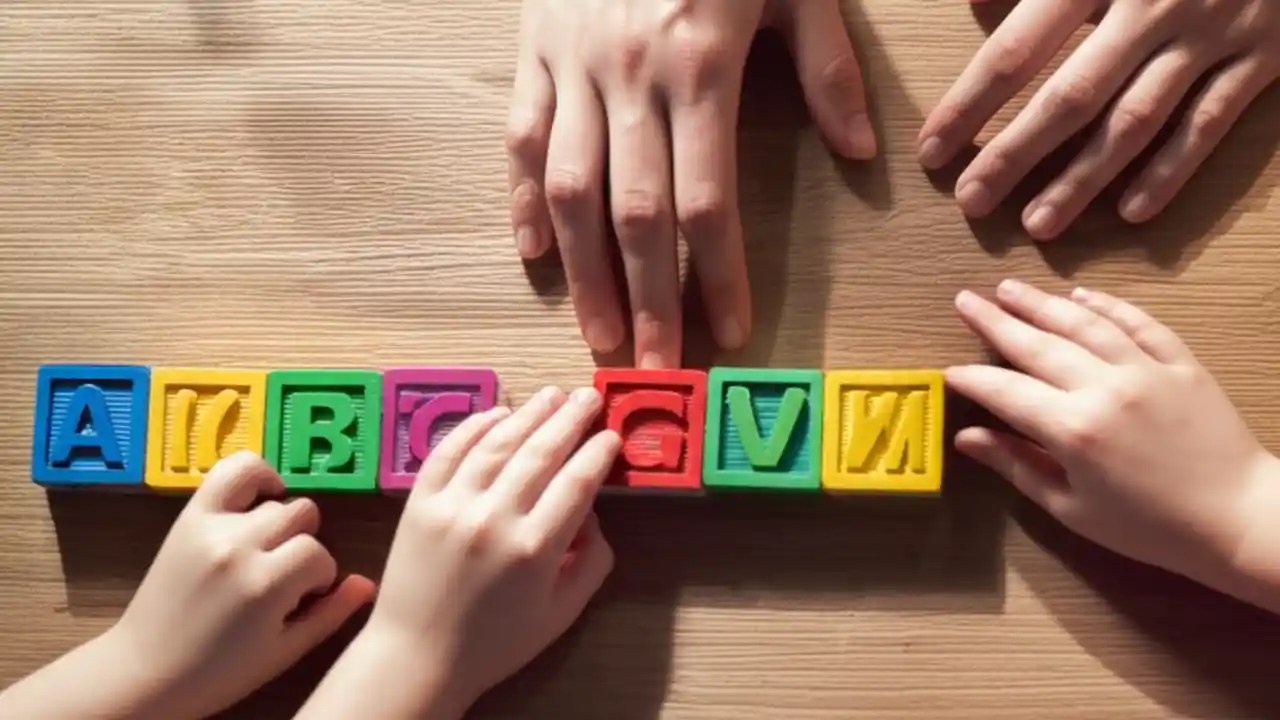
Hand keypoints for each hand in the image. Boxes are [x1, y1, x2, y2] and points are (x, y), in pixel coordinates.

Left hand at [110, 452, 373, 717]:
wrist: (146, 672)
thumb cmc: (221, 672)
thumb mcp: (285, 652)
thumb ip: (332, 614)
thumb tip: (367, 583)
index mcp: (266, 585)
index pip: (320, 555)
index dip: (319, 579)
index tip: (301, 598)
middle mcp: (240, 546)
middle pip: (303, 518)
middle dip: (301, 548)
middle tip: (282, 576)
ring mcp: (213, 525)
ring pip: (276, 500)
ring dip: (279, 524)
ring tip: (264, 550)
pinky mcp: (191, 515)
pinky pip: (236, 469)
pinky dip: (258, 475)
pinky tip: (262, 497)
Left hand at [300, 388, 619, 719]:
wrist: (418, 657)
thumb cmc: (497, 642)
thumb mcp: (563, 613)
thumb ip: (592, 562)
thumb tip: (593, 515)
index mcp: (535, 549)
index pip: (578, 482)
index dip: (599, 452)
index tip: (612, 436)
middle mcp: (494, 518)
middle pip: (542, 451)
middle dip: (571, 419)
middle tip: (590, 396)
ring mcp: (452, 505)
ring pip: (498, 442)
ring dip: (530, 412)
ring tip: (552, 394)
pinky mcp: (419, 501)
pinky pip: (451, 450)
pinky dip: (477, 425)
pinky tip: (500, 412)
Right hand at [507, 0, 875, 366]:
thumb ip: (827, 70)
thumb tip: (862, 155)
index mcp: (701, 65)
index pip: (707, 199)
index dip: (716, 274)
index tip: (728, 333)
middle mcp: (630, 76)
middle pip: (634, 214)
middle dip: (648, 300)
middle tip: (654, 369)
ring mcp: (571, 65)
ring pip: (569, 190)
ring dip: (583, 273)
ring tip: (599, 335)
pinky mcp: (531, 51)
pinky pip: (521, 139)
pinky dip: (524, 200)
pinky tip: (535, 254)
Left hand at [918, 0, 1279, 238]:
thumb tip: (977, 6)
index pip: (1017, 49)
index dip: (969, 104)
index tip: (932, 150)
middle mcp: (1153, 5)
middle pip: (1071, 97)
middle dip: (1015, 156)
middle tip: (972, 202)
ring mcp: (1212, 31)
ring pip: (1135, 121)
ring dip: (1083, 180)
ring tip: (1037, 225)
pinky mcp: (1264, 55)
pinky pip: (1209, 123)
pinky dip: (1171, 171)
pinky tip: (1131, 213)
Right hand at [947, 280, 1279, 602]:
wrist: (1239, 518)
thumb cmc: (1149, 527)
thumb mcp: (1072, 508)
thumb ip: (1017, 466)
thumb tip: (967, 439)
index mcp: (1073, 430)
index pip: (1006, 392)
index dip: (972, 379)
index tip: (950, 371)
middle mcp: (1105, 388)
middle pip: (1037, 345)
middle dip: (995, 321)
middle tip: (964, 300)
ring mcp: (1146, 369)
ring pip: (1083, 323)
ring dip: (1042, 303)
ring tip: (1009, 289)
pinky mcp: (1181, 363)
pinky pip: (1138, 323)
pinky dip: (1107, 305)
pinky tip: (1081, 295)